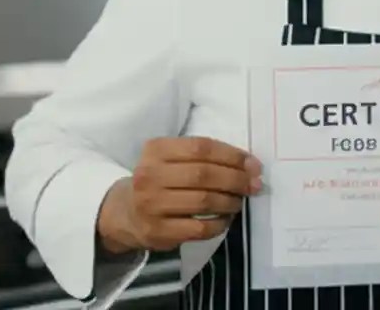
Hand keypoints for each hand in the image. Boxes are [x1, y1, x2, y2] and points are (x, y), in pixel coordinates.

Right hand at [98, 137, 261, 253]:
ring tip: (239, 200)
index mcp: (156, 149)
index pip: (201, 147)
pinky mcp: (158, 232)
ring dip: (230, 201)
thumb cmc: (158, 180)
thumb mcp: (170, 158)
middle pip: (204, 174)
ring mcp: (152, 205)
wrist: (125, 213)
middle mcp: (150, 175)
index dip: (232, 155)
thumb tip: (249, 166)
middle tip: (254, 184)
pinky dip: (219, 224)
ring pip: (203, 201)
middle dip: (236, 179)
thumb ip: (203, 157)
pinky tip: (225, 219)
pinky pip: (199, 228)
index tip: (253, 164)